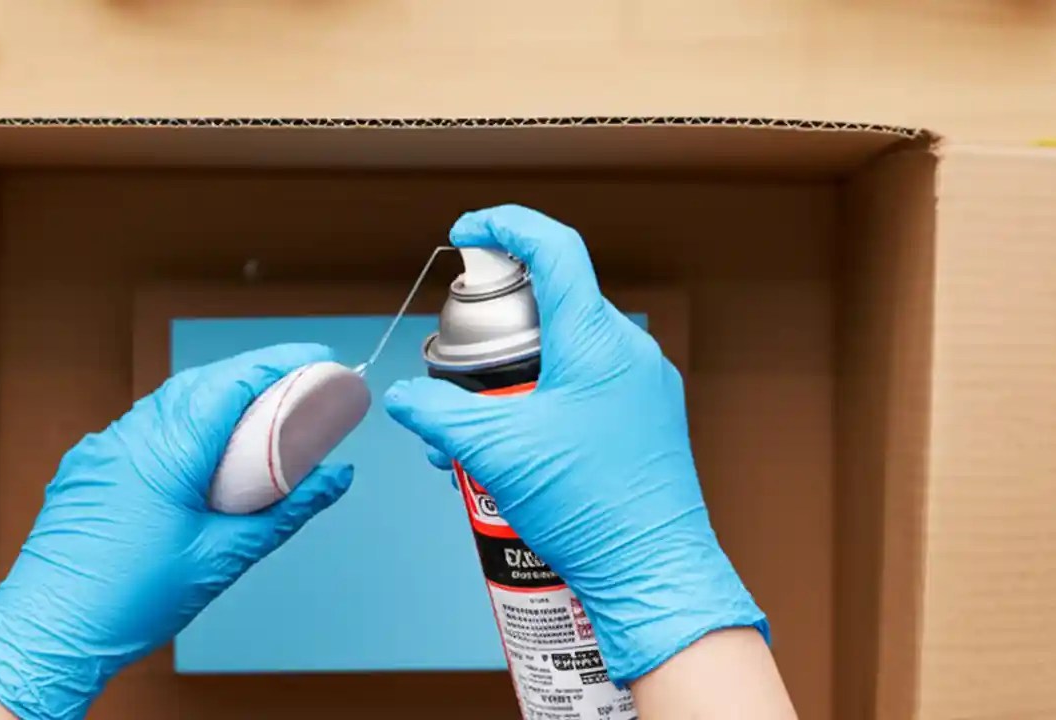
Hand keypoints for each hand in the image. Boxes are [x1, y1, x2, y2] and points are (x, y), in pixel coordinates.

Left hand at [0, 344, 353, 719]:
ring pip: (170, 400)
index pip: (232, 380)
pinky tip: (204, 446)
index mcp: (168, 450)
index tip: (322, 358)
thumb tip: (336, 477)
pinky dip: (183, 422)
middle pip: (203, 381)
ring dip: (218, 395)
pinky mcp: (88, 467)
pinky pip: (143, 426)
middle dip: (255, 373)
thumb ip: (286, 510)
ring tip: (260, 409)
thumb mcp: (225, 556)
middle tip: (302, 382)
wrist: (47, 635)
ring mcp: (103, 448)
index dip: (281, 362)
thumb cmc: (131, 601)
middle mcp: (130, 435)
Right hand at [384, 205, 767, 684]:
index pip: (553, 247)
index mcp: (596, 338)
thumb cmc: (590, 505)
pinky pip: (587, 383)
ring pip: (566, 349)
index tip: (466, 232)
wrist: (653, 571)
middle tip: (459, 361)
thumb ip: (438, 414)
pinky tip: (512, 444)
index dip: (504, 225)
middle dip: (496, 327)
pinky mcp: (646, 417)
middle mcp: (628, 350)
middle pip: (553, 303)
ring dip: (515, 372)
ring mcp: (643, 385)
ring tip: (474, 425)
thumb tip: (402, 397)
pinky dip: (543, 395)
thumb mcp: (495, 451)